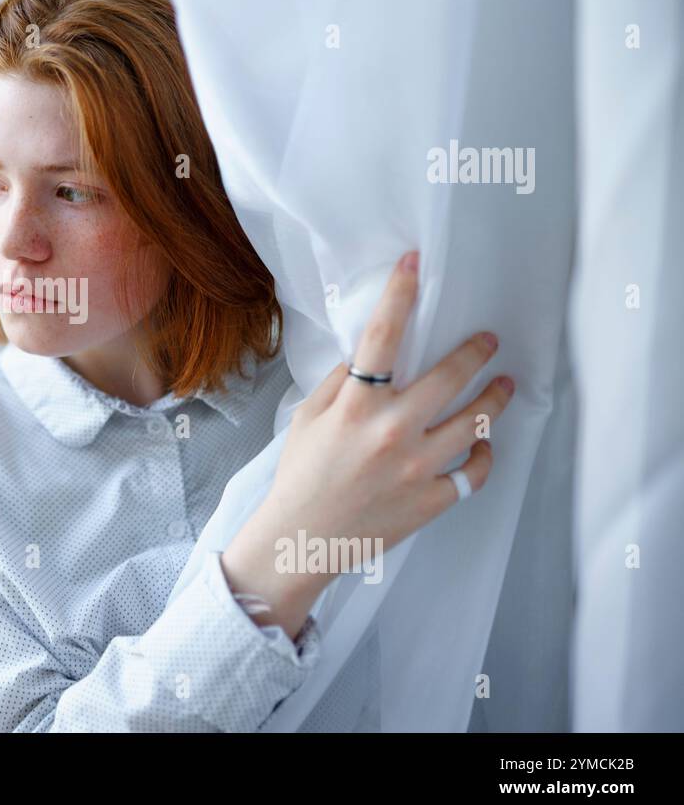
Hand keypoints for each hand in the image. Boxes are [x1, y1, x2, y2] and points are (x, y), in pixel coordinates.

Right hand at [221, 250, 513, 638]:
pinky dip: (485, 453)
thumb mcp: (307, 419)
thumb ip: (340, 384)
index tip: (414, 265)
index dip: (400, 294)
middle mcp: (392, 432)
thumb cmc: (301, 476)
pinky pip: (476, 470)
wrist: (304, 539)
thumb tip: (368, 356)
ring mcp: (418, 466)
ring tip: (503, 385)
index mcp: (356, 407)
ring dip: (495, 396)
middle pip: (450, 376)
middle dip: (476, 351)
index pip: (382, 338)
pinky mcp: (434, 498)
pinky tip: (483, 442)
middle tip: (488, 340)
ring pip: (477, 420)